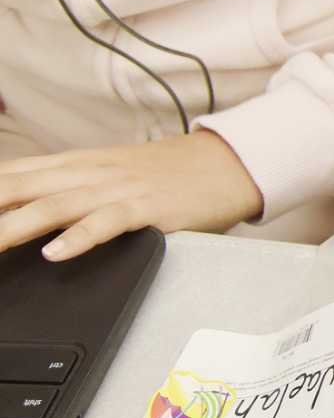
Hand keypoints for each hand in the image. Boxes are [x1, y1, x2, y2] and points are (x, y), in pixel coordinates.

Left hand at [0, 131, 263, 260]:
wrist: (227, 163)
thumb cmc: (170, 174)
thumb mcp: (112, 172)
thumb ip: (71, 186)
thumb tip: (27, 208)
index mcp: (78, 164)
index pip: (13, 174)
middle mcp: (91, 173)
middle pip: (21, 189)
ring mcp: (118, 189)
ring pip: (53, 206)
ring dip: (13, 227)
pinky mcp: (148, 207)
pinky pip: (106, 222)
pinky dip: (78, 238)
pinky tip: (55, 253)